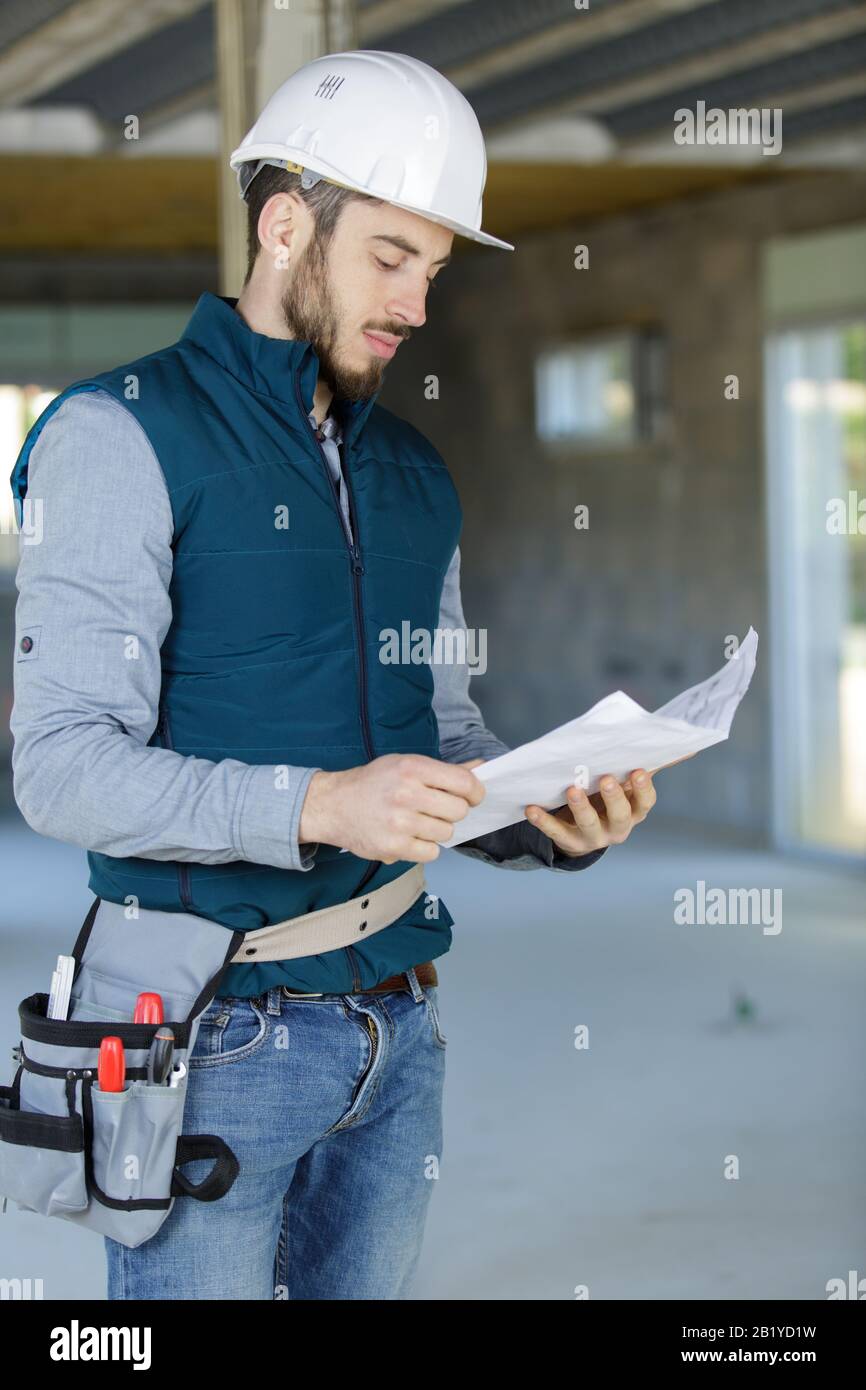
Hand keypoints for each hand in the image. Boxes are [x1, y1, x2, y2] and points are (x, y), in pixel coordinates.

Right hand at [299, 754, 485, 863]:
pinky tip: (409, 836)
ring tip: (417, 822)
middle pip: (458, 810)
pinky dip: (425, 847)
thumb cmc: (373, 783)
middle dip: (452, 811)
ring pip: (447, 832)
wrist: (333, 805)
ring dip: (437, 830)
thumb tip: (482, 768)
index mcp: (412, 767)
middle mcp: (406, 793)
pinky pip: (432, 852)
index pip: (465, 782)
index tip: (471, 797)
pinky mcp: (394, 847)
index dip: (475, 792)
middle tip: (435, 809)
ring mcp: (400, 822)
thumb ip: (445, 770)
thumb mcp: (406, 764)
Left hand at [524, 769, 656, 856]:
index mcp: (634, 811)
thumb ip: (641, 768)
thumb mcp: (624, 787)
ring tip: (572, 790)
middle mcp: (618, 828)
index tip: (637, 770)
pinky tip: (532, 808)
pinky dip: (543, 821)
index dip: (642, 788)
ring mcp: (594, 838)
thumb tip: (676, 747)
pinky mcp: (570, 842)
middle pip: (620, 816)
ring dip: (581, 808)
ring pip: (589, 825)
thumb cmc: (608, 799)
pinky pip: (556, 832)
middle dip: (614, 798)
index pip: (645, 802)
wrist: (584, 831)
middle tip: (606, 779)